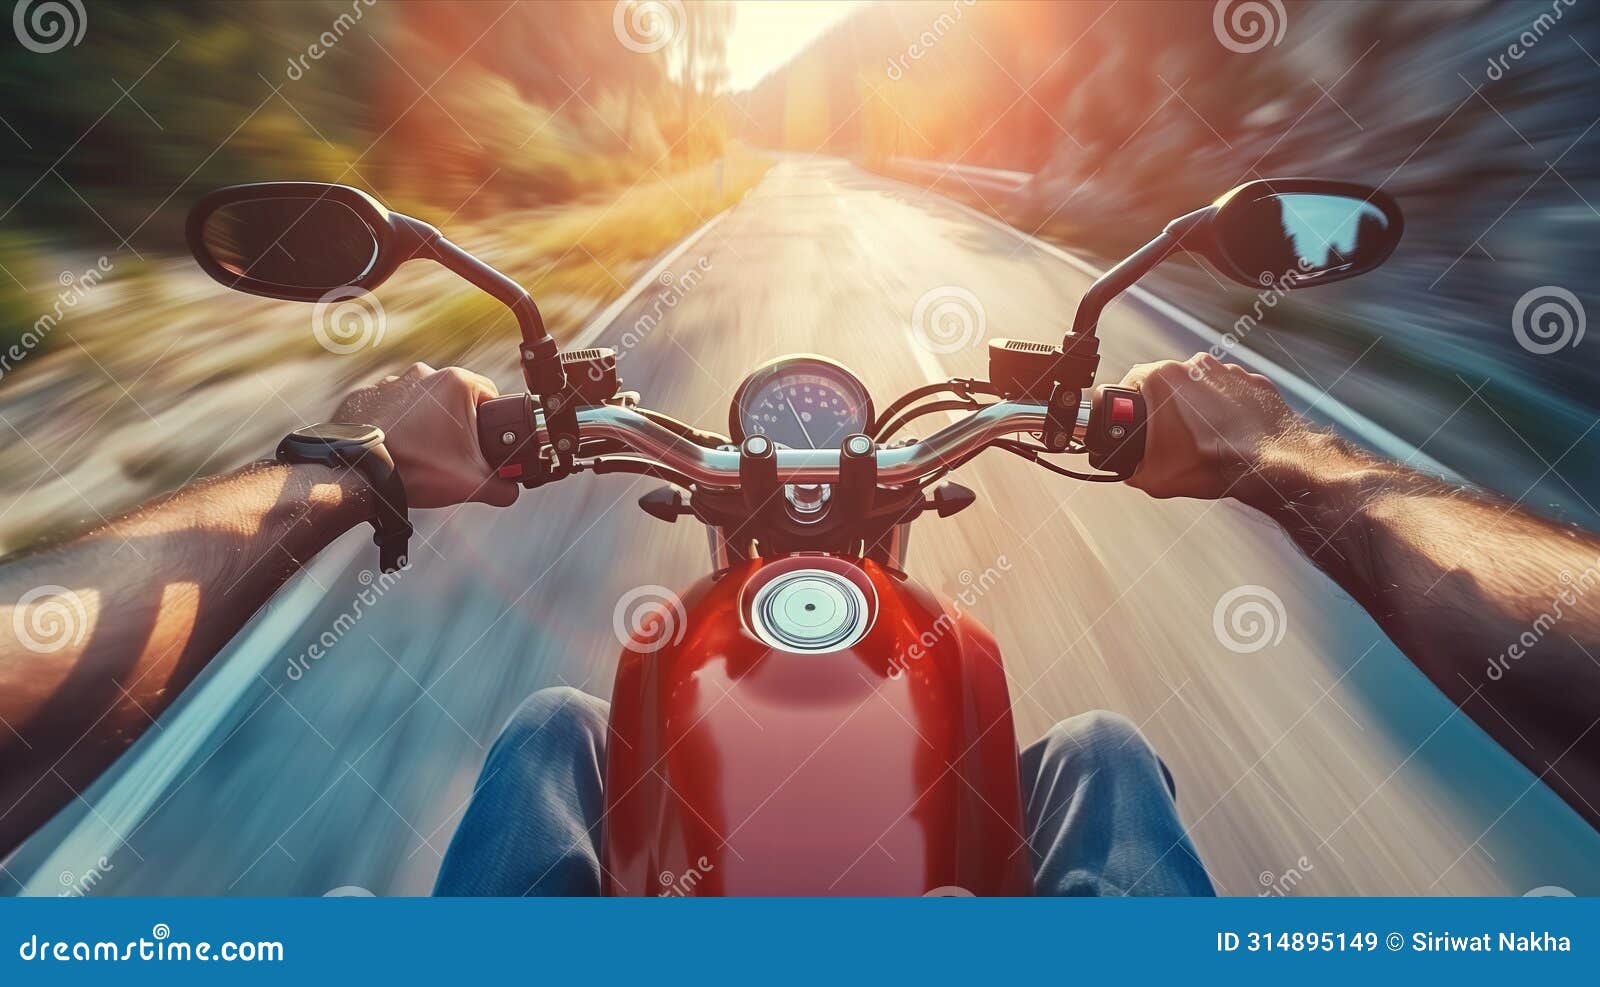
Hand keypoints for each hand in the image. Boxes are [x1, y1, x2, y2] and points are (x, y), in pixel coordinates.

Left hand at [330, 363, 518, 508]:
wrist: (356, 474)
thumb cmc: (414, 470)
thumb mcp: (472, 484)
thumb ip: (504, 487)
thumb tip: (511, 490)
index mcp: (456, 383)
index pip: (492, 396)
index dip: (494, 423)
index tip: (484, 445)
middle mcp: (424, 374)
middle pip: (458, 398)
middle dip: (459, 424)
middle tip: (453, 454)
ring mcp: (392, 382)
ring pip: (424, 402)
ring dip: (428, 422)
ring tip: (423, 453)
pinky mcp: (366, 394)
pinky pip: (392, 407)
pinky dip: (397, 423)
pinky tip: (397, 447)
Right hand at [1117, 353, 1307, 501]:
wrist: (1270, 465)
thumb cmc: (1212, 465)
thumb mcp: (1153, 477)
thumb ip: (1132, 470)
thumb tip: (1130, 472)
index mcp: (1164, 378)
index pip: (1131, 380)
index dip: (1127, 403)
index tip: (1132, 418)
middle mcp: (1195, 365)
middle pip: (1168, 383)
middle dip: (1165, 407)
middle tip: (1168, 437)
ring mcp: (1229, 371)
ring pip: (1201, 386)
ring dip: (1197, 407)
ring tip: (1202, 439)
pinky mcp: (1255, 381)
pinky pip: (1231, 393)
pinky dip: (1227, 410)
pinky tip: (1227, 435)